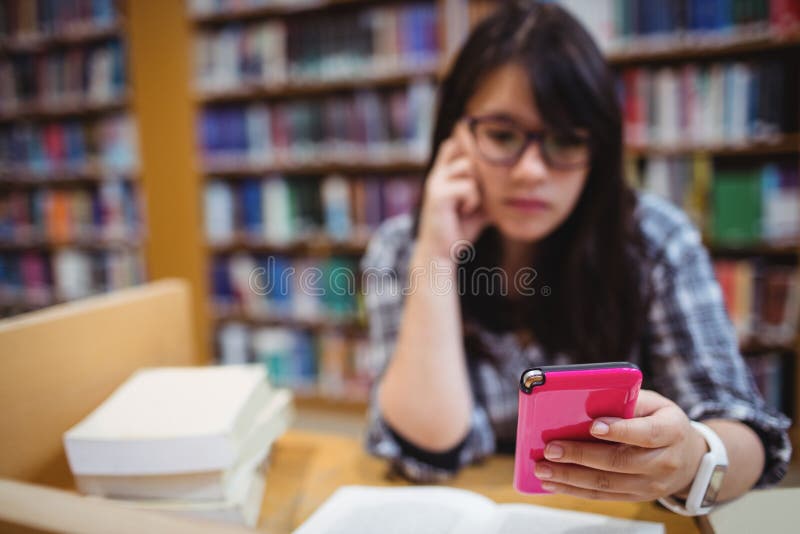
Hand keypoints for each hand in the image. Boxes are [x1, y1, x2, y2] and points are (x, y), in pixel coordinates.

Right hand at [416, 121, 488, 260]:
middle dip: (481, 170)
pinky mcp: (438, 195)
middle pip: (467, 152)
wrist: (441, 253)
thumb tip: (516, 185)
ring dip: (478, 186)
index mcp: (444, 174)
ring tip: (471, 204)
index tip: (485, 162)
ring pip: (469, 166)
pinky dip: (473, 200)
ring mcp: (436, 183)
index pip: (454, 144)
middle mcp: (437, 174)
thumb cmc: (460, 229)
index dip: (468, 145)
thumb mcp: (479, 206)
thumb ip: (489, 191)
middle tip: (481, 192)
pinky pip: (467, 186)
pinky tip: (466, 211)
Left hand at [534, 390, 707, 500]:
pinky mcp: (636, 497)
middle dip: (580, 456)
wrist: (690, 459)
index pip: (646, 433)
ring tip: (543, 469)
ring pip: (606, 484)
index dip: (619, 430)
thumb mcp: (655, 403)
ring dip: (570, 477)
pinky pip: (603, 496)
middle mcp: (663, 462)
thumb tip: (589, 401)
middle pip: (619, 462)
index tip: (592, 426)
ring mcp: (650, 485)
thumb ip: (628, 400)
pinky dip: (575, 490)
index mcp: (671, 432)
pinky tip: (553, 483)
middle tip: (550, 449)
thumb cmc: (664, 422)